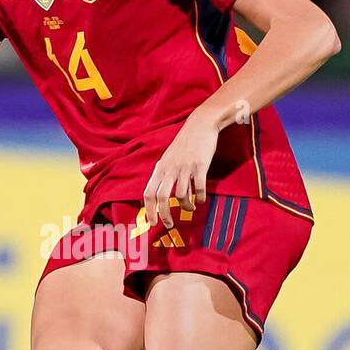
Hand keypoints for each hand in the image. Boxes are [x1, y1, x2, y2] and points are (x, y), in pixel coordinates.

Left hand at [144, 111, 218, 229]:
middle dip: (164, 215)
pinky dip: (199, 198)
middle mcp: (170, 169)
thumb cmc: (185, 144)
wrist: (200, 124)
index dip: (148, 210)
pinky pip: (198, 188)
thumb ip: (167, 176)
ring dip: (186, 207)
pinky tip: (201, 200)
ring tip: (190, 208)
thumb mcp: (170, 159)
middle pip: (161, 197)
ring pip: (180, 195)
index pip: (149, 193)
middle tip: (169, 224)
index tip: (151, 222)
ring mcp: (185, 167)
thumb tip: (166, 196)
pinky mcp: (200, 166)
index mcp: (160, 168)